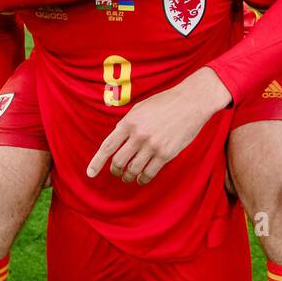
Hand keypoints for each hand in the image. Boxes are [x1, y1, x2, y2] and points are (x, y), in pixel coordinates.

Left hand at [86, 67, 231, 184]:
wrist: (191, 102)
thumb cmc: (166, 102)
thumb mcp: (141, 107)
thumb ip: (127, 124)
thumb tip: (117, 140)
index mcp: (129, 122)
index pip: (107, 147)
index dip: (97, 162)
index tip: (90, 173)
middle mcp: (138, 135)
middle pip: (118, 161)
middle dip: (115, 170)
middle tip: (117, 172)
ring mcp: (152, 145)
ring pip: (133, 170)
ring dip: (128, 176)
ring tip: (129, 176)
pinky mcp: (166, 154)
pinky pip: (149, 173)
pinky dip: (143, 179)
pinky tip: (142, 179)